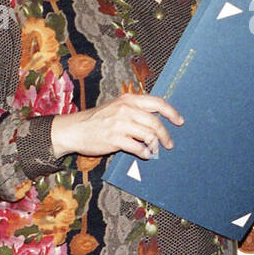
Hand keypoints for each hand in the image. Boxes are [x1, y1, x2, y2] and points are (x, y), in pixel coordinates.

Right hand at [50, 94, 182, 158]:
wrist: (74, 129)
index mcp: (128, 99)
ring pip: (149, 135)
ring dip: (156, 146)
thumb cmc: (97, 119)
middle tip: (169, 144)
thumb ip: (135, 110)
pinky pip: (137, 148)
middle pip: (155, 122)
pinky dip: (145, 153)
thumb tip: (157, 119)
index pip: (158, 103)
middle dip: (166, 135)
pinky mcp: (114, 139)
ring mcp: (120, 124)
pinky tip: (145, 155)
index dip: (172, 112)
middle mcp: (125, 109)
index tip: (180, 121)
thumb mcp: (116, 107)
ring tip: (155, 151)